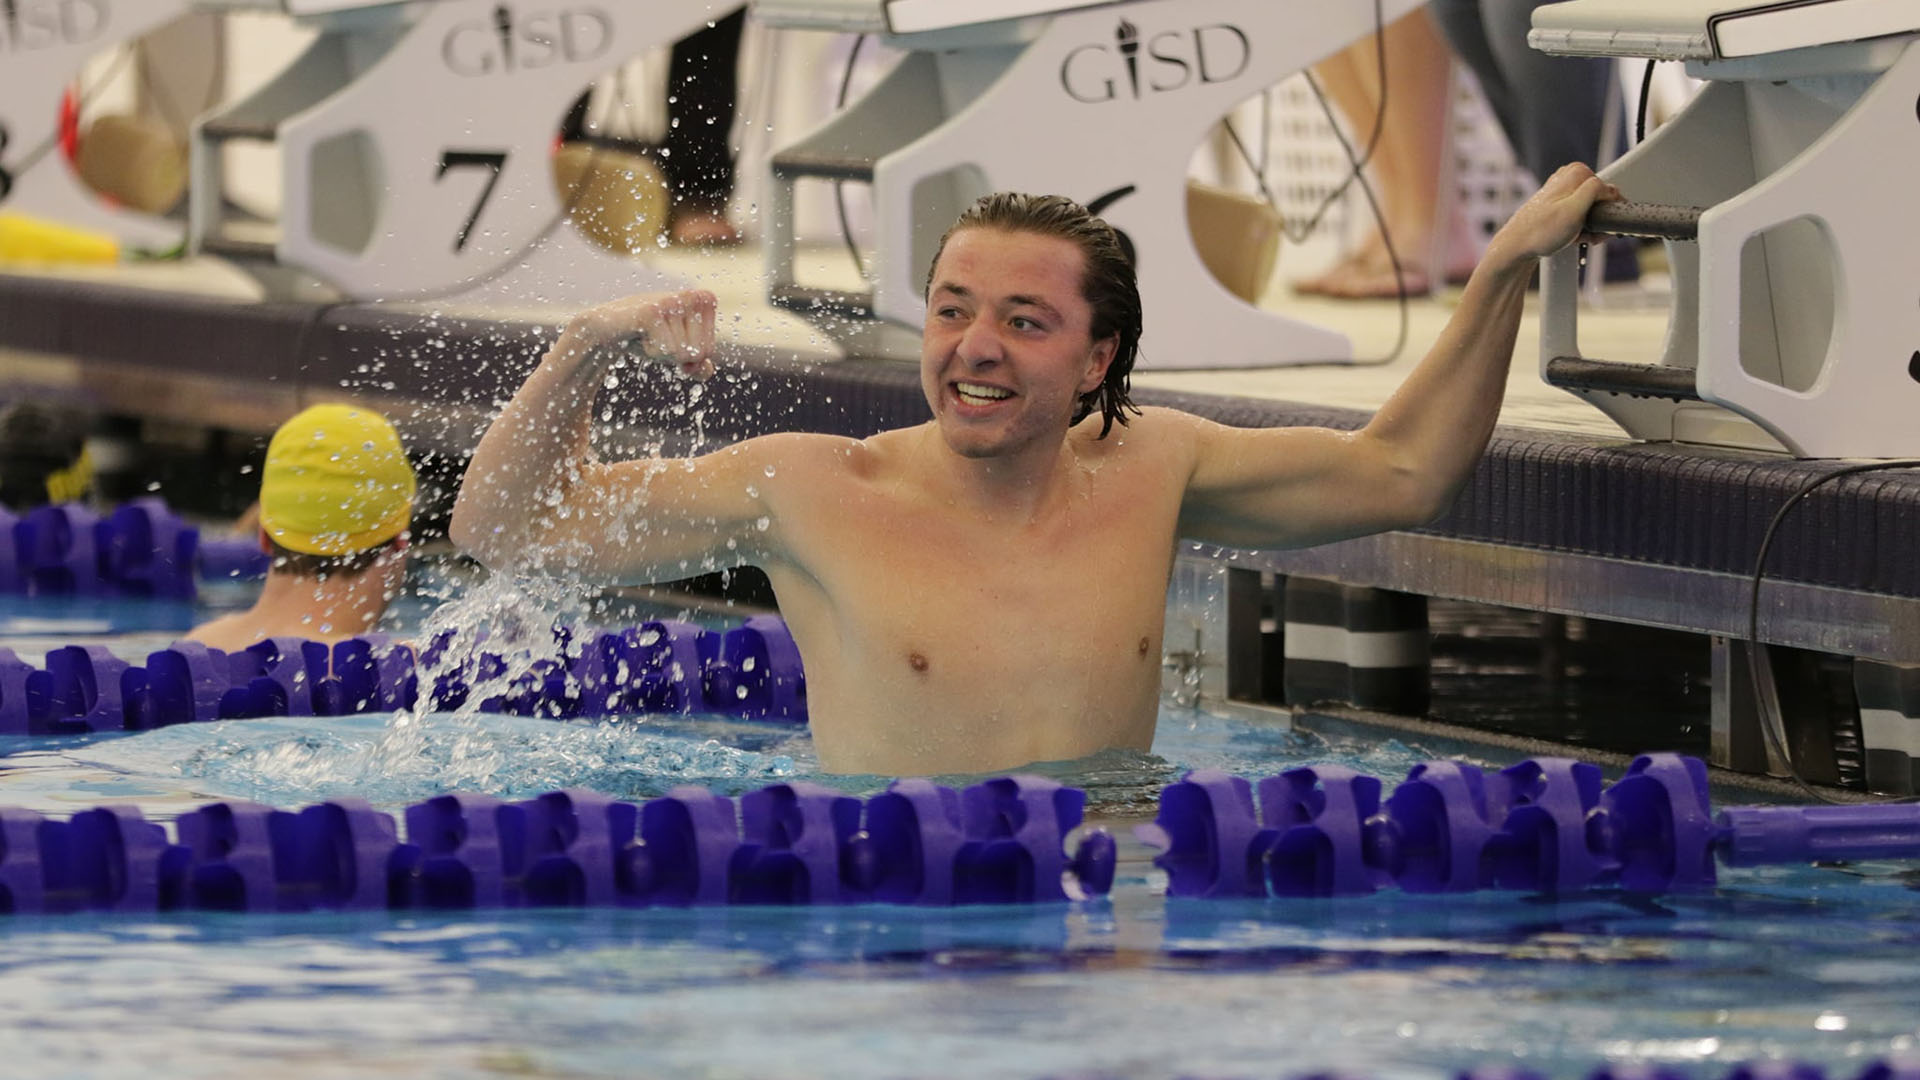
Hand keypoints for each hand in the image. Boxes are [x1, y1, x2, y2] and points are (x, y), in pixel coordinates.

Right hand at [563, 289, 717, 378]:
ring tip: (647, 333)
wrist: (607, 327)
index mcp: (706, 301)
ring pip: (682, 353)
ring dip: (661, 352)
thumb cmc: (645, 335)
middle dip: (674, 354)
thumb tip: (706, 370)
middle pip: (698, 353)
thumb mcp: (677, 350)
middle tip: (655, 335)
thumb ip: (697, 363)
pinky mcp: (654, 311)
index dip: (686, 354)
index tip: (668, 336)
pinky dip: (651, 350)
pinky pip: (667, 351)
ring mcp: (674, 301)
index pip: (707, 351)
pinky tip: (640, 333)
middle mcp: (694, 297)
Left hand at [1485, 163, 1621, 267]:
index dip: (1609, 210)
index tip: (1604, 225)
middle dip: (1599, 220)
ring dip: (1590, 227)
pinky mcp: (1557, 206)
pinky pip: (1579, 216)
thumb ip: (1596, 192)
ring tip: (1578, 237)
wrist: (1516, 247)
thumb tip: (1611, 188)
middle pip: (1599, 200)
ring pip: (1590, 210)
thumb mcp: (1574, 209)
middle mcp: (1568, 177)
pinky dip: (1580, 228)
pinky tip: (1573, 238)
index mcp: (1576, 172)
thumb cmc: (1540, 231)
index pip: (1609, 189)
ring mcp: (1562, 191)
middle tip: (1591, 235)